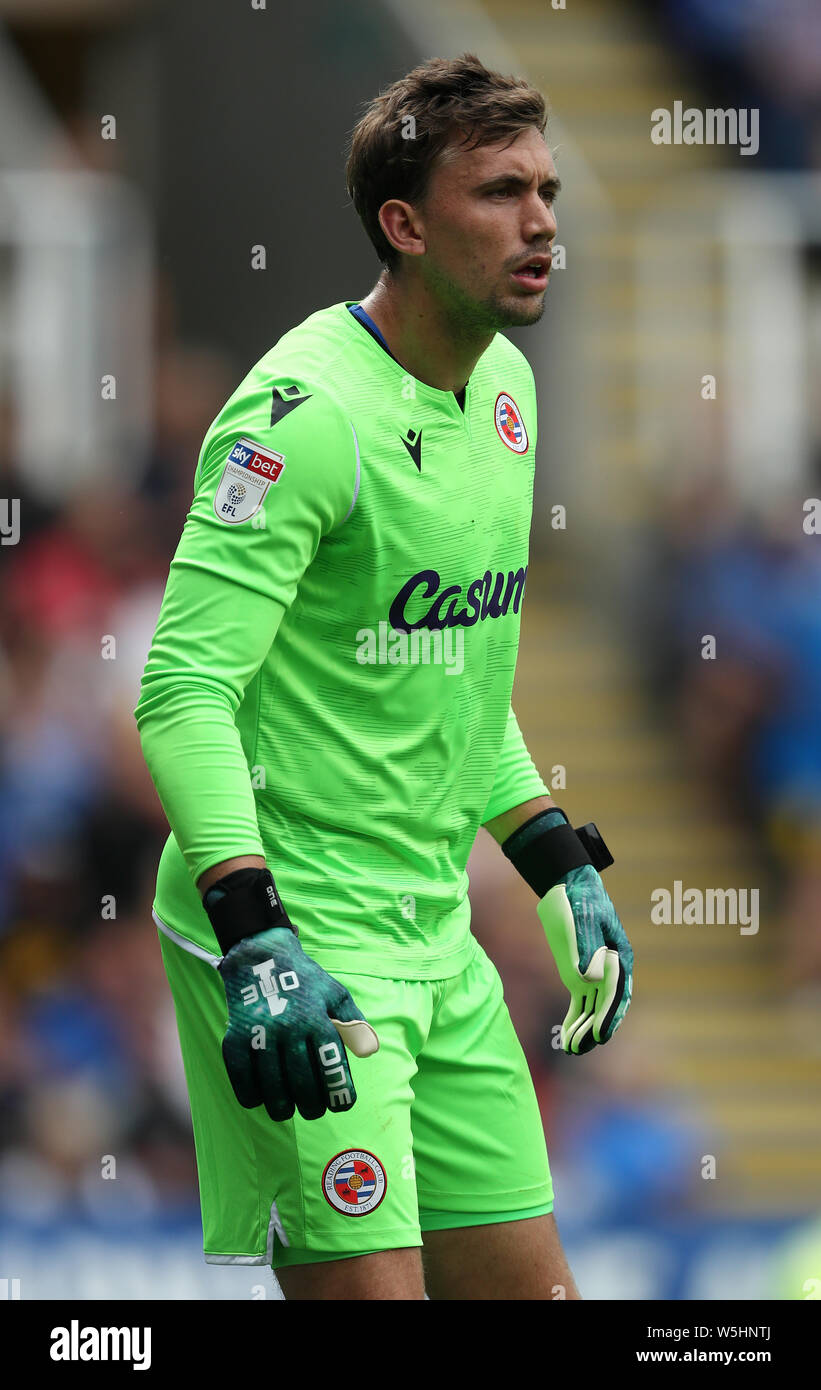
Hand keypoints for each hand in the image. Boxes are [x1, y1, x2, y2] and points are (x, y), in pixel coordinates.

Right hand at [218, 926, 377, 1120]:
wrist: (261, 956)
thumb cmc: (305, 980)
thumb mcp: (335, 994)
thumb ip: (354, 1023)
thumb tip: (370, 1051)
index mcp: (317, 1017)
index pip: (331, 1065)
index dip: (339, 1091)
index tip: (342, 1105)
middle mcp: (289, 1026)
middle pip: (302, 1082)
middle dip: (311, 1106)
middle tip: (313, 1110)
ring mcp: (260, 1032)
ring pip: (272, 1086)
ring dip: (282, 1107)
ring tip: (287, 1110)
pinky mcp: (235, 1036)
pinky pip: (241, 1077)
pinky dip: (250, 1095)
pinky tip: (258, 1099)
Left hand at [537, 864, 632, 1054]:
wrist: (570, 887)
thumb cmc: (579, 899)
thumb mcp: (581, 917)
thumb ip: (586, 945)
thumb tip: (590, 977)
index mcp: (620, 956)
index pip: (615, 992)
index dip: (607, 1015)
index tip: (598, 1034)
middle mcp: (612, 970)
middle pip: (606, 1005)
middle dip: (594, 1029)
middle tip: (579, 1049)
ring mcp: (597, 974)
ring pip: (593, 1009)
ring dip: (584, 1030)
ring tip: (572, 1050)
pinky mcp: (581, 976)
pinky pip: (581, 1003)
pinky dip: (575, 1020)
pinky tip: (567, 1037)